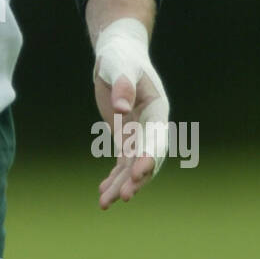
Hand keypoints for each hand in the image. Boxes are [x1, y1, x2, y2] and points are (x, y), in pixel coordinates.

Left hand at [93, 18, 168, 211]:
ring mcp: (138, 134)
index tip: (139, 174)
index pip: (156, 138)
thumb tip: (121, 109)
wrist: (118, 55)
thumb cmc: (121, 58)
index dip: (149, 157)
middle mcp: (152, 126)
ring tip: (104, 203)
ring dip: (121, 184)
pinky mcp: (125, 137)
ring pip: (132, 166)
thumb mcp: (120, 66)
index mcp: (157, 109)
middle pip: (148, 158)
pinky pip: (121, 163)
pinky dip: (113, 177)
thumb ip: (123, 86)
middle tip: (124, 197)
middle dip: (137, 179)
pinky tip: (102, 193)